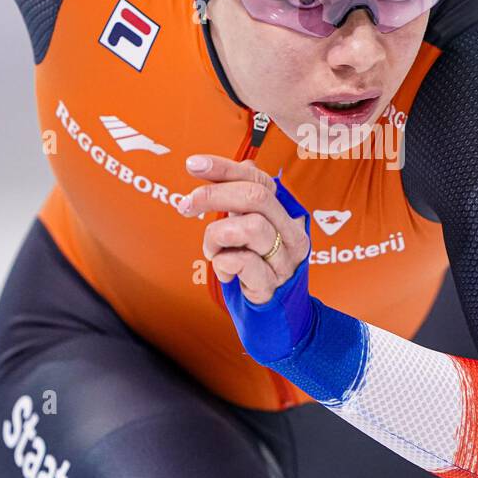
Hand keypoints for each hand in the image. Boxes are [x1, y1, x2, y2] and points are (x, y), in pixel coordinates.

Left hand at [177, 154, 309, 304]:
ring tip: (212, 250)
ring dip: (217, 236)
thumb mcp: (249, 229)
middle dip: (214, 195)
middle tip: (186, 205)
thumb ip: (240, 200)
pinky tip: (223, 271)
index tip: (193, 165)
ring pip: (252, 227)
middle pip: (256, 197)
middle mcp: (291, 233)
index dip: (225, 168)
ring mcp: (284, 260)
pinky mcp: (272, 285)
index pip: (259, 179)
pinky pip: (244, 263)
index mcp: (284, 214)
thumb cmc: (258, 266)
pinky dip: (223, 263)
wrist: (276, 313)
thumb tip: (229, 164)